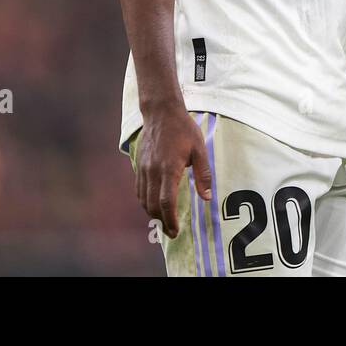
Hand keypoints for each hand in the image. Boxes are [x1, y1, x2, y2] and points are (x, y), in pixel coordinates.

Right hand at [136, 104, 211, 238]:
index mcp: (169, 169)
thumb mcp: (200, 149)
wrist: (161, 112)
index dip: (170, 219)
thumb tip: (207, 197)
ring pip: (143, 199)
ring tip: (162, 222)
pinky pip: (139, 189)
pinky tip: (152, 205)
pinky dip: (144, 201)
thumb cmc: (183, 129)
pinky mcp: (138, 165)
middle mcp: (153, 171)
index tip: (175, 231)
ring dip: (152, 214)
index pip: (166, 201)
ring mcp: (143, 168)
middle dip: (161, 222)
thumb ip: (203, 175)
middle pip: (152, 205)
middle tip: (170, 232)